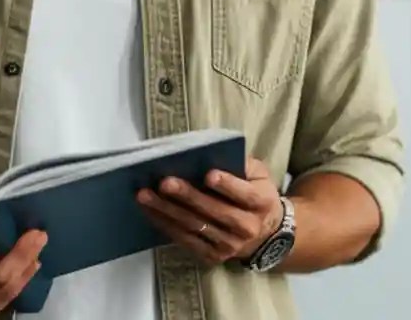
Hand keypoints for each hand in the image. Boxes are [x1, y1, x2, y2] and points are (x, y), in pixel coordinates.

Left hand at [137, 157, 283, 266]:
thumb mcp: (259, 176)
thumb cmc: (256, 195)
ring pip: (195, 226)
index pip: (244, 194)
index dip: (227, 185)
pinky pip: (185, 240)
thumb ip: (241, 164)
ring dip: (167, 210)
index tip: (209, 175)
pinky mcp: (212, 256)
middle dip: (187, 196)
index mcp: (262, 203)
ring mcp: (229, 245)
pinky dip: (165, 224)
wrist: (265, 234)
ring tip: (146, 196)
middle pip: (215, 211)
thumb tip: (211, 154)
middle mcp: (247, 227)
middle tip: (164, 183)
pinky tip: (150, 211)